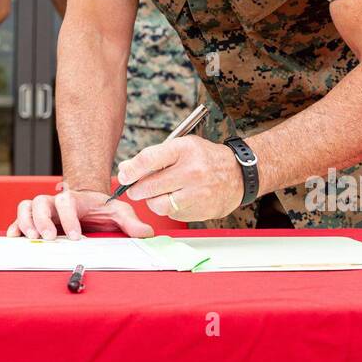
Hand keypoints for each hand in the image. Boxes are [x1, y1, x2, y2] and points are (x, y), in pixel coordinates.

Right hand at [5, 186, 153, 240]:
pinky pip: (18, 219)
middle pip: (40, 202)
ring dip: (26, 222)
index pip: (67, 201)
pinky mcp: (35, 221)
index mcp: (75, 199)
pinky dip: (15, 226)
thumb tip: (146, 233)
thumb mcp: (118, 212)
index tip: (76, 236)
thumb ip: (131, 222)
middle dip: (43, 219)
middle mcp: (55, 203)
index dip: (69, 217)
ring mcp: (43, 211)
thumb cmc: (102, 209)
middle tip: (50, 237)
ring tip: (33, 238)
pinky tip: (14, 237)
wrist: (90, 205)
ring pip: (26, 207)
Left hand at [116, 136, 244, 222]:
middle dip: (136, 189)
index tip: (123, 175)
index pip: (149, 160)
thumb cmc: (205, 158)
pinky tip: (175, 199)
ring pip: (158, 204)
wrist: (238, 175)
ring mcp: (198, 193)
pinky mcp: (200, 210)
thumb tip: (125, 169)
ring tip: (156, 194)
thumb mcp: (182, 147)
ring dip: (151, 202)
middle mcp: (192, 171)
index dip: (131, 170)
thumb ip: (154, 157)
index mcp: (185, 150)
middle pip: (150, 186)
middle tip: (134, 189)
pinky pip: (172, 214)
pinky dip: (168, 209)